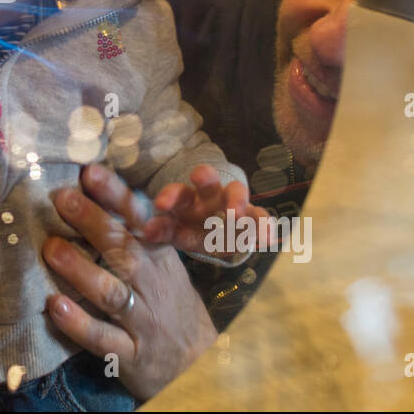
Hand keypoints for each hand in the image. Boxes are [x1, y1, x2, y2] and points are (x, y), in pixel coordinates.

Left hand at [41, 163, 218, 401]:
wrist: (199, 362)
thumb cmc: (169, 304)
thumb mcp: (162, 266)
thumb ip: (134, 233)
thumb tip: (93, 191)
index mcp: (160, 258)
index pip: (140, 221)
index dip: (115, 195)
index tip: (90, 171)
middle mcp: (152, 285)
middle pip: (125, 250)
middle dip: (94, 222)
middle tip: (63, 198)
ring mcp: (142, 320)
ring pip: (111, 293)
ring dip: (80, 270)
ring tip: (51, 248)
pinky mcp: (130, 354)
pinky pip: (102, 338)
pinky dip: (78, 322)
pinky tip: (54, 306)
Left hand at [144, 164, 269, 258]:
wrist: (218, 237)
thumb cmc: (191, 230)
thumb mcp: (177, 233)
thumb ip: (163, 230)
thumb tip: (147, 230)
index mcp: (187, 198)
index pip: (176, 191)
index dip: (169, 195)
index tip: (160, 204)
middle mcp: (210, 195)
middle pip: (208, 179)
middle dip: (204, 175)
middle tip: (199, 176)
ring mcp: (233, 203)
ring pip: (237, 192)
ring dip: (236, 200)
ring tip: (235, 216)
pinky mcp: (252, 217)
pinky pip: (261, 217)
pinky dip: (264, 225)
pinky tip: (267, 238)